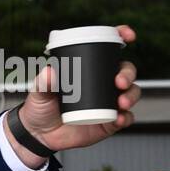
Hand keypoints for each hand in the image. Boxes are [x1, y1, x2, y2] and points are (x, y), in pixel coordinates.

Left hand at [10, 23, 141, 163]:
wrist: (39, 135)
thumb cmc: (39, 107)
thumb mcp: (38, 92)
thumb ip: (43, 83)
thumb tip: (49, 72)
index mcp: (88, 69)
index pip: (108, 49)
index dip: (122, 37)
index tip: (128, 35)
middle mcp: (102, 83)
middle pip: (125, 71)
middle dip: (128, 74)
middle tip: (119, 82)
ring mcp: (108, 102)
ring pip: (131, 93)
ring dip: (131, 95)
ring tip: (121, 102)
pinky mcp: (109, 122)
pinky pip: (125, 118)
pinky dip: (126, 117)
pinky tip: (119, 118)